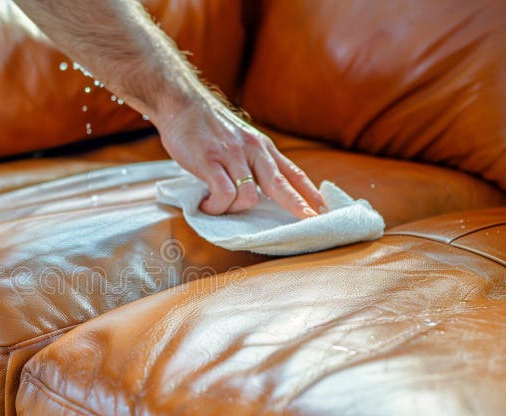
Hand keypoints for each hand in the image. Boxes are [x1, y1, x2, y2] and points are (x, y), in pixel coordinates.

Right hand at [153, 96, 326, 217]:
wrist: (182, 104)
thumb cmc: (208, 126)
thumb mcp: (240, 140)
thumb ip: (253, 161)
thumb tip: (263, 189)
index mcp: (262, 148)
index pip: (292, 173)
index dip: (309, 192)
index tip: (323, 209)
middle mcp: (252, 151)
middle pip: (281, 184)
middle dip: (297, 205)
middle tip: (309, 221)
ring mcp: (231, 156)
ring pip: (247, 196)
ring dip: (233, 209)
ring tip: (218, 207)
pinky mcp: (210, 161)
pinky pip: (223, 193)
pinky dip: (216, 206)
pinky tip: (207, 205)